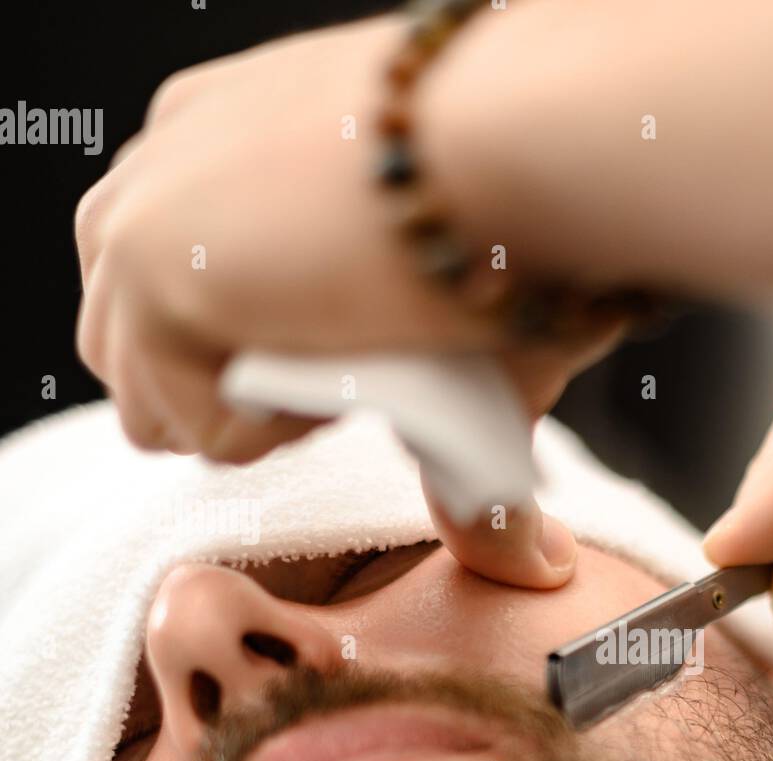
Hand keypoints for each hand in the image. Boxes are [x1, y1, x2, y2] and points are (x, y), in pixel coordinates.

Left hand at [74, 16, 618, 586]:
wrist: (530, 137)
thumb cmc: (527, 192)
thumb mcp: (429, 275)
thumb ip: (390, 355)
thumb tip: (483, 498)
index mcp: (219, 137)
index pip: (167, 286)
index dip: (249, 355)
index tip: (346, 356)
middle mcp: (161, 159)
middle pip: (127, 342)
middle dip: (229, 393)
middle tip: (346, 372)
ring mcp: (140, 211)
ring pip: (149, 396)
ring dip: (255, 416)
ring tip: (354, 367)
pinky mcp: (151, 268)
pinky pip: (196, 423)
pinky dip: (280, 431)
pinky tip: (351, 360)